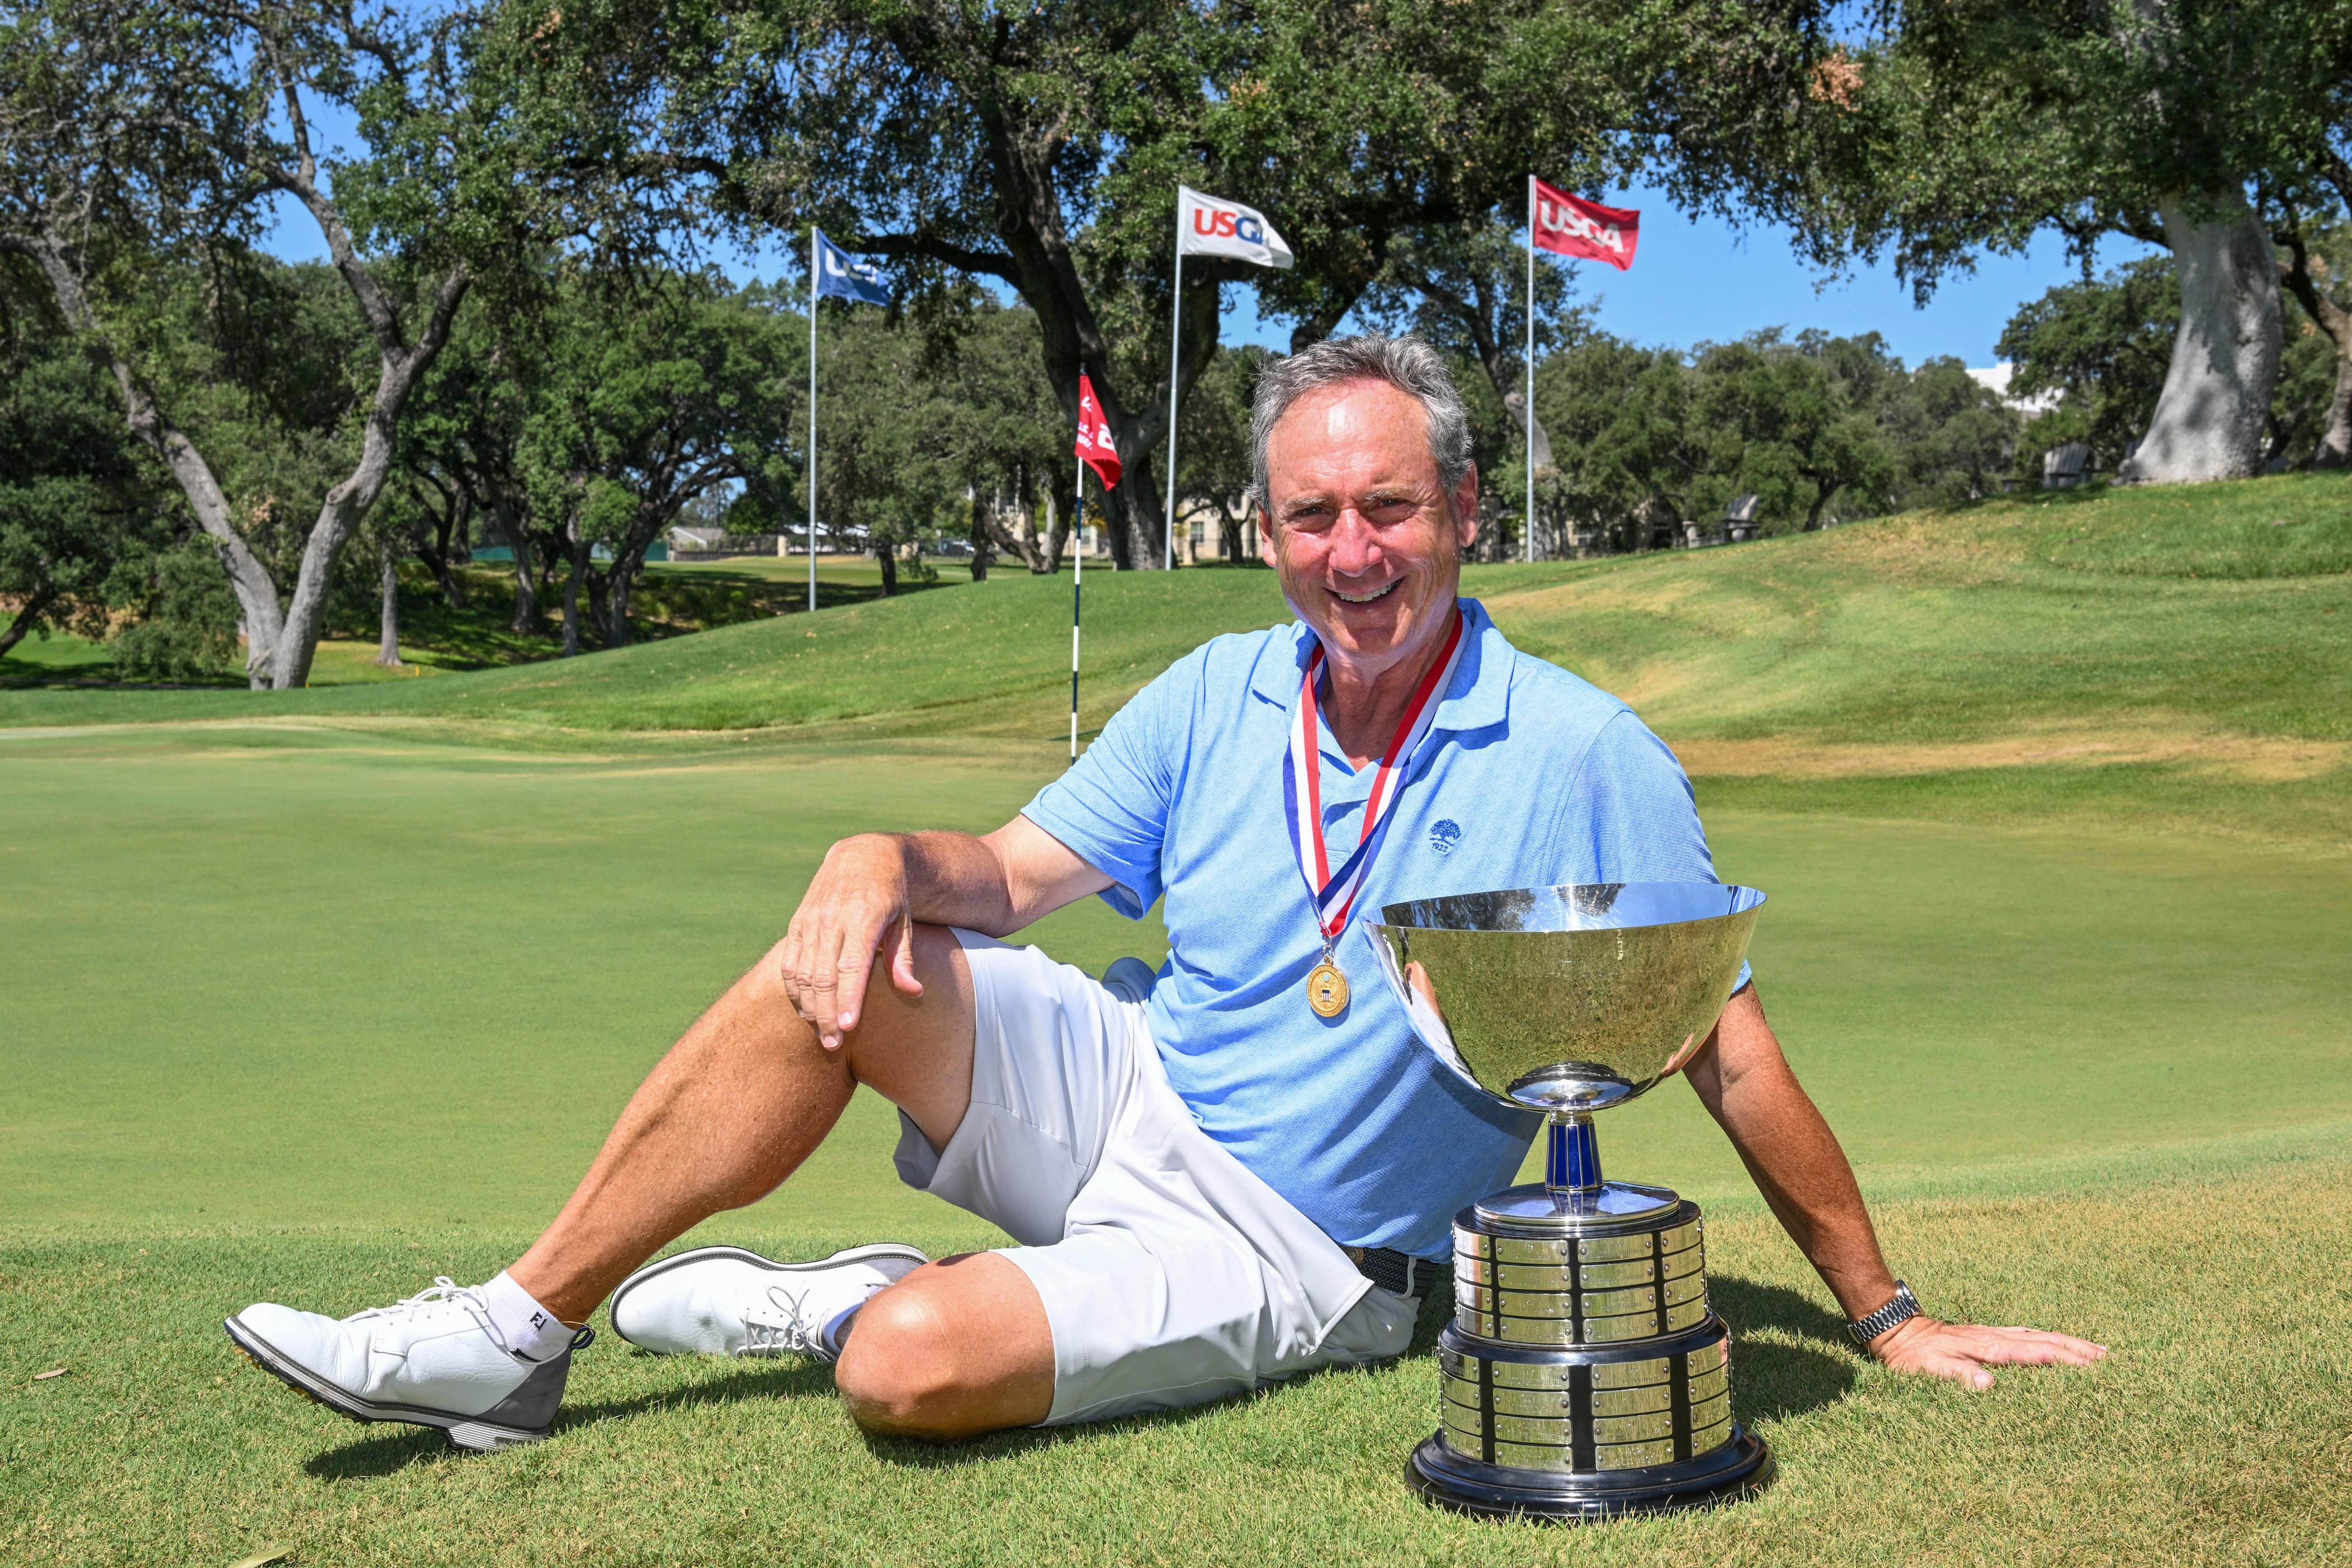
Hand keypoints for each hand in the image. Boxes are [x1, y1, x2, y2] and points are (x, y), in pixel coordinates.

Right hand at [778, 833, 921, 1049]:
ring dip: (810, 1008)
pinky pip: (789, 963)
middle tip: (834, 1044)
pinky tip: (805, 1011)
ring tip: (822, 1035)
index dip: (848, 998)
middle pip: (824, 975)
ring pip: (803, 972)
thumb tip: (915, 993)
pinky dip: (794, 990)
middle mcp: (832, 918)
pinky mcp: (797, 923)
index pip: (852, 965)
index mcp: (864, 916)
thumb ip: (904, 959)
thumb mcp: (905, 922)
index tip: (847, 1027)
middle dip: (827, 1014)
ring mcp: (810, 920)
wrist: (862, 856)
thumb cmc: (891, 896)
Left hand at [1867, 1314, 2106, 1388]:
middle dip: (2080, 1350)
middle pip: (2047, 1340)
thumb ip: (1959, 1376)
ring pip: (2041, 1335)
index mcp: (1988, 1347)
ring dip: (2071, 1342)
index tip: (2094, 1366)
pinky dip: (2050, 1339)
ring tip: (2099, 1351)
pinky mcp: (1989, 1334)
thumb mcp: (1930, 1370)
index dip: (2064, 1359)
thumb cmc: (1912, 1356)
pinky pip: (2029, 1335)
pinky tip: (2059, 1343)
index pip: (2035, 1353)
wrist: (1895, 1330)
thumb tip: (1990, 1384)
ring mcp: (1994, 1333)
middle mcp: (1996, 1337)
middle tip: (2112, 1360)